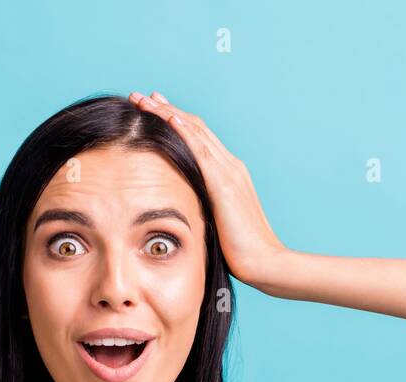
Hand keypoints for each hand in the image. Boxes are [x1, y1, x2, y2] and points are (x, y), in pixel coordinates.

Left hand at [128, 90, 286, 292]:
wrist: (265, 262)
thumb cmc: (240, 250)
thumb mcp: (216, 222)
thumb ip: (202, 208)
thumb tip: (180, 208)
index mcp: (228, 174)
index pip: (198, 139)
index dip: (175, 122)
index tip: (153, 109)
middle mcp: (230, 165)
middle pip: (194, 128)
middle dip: (166, 109)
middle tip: (141, 96)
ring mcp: (229, 172)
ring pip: (195, 132)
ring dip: (168, 113)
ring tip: (144, 101)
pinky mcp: (225, 184)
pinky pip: (201, 151)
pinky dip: (184, 131)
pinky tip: (168, 119)